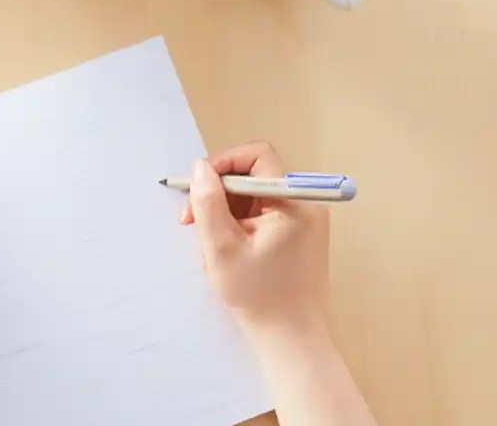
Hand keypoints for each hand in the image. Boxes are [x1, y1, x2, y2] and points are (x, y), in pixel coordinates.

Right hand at [180, 142, 330, 334]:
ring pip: (252, 200)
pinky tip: (226, 256)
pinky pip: (261, 218)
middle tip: (192, 223)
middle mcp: (305, 205)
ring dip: (225, 216)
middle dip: (218, 197)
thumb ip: (208, 202)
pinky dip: (238, 230)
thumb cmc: (259, 296)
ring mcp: (304, 223)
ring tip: (211, 250)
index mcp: (293, 202)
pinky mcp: (298, 238)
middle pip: (252, 179)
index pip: (257, 157)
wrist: (291, 339)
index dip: (222, 165)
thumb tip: (200, 167)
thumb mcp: (221, 247)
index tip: (197, 187)